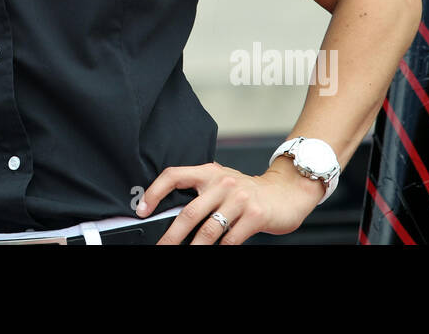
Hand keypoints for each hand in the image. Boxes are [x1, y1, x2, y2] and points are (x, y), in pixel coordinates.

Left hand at [137, 159, 324, 244]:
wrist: (285, 193)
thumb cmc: (248, 192)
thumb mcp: (221, 185)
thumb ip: (200, 194)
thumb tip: (169, 216)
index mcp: (209, 172)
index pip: (174, 175)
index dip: (155, 191)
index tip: (142, 210)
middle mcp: (223, 183)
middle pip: (189, 212)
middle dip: (171, 236)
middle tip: (161, 247)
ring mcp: (240, 199)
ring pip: (208, 230)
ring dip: (193, 249)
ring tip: (184, 255)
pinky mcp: (255, 215)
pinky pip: (231, 240)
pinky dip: (220, 250)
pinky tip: (213, 254)